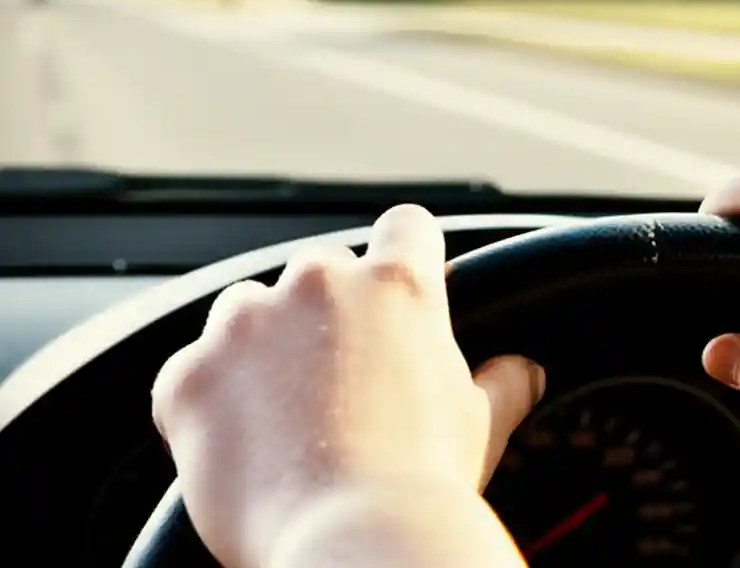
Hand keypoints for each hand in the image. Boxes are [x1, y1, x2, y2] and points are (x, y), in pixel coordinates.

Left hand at [151, 205, 544, 567]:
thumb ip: (501, 383)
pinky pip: (192, 373)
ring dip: (259, 348)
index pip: (405, 228)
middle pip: (318, 271)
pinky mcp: (189, 376)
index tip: (396, 293)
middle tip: (341, 384)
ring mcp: (245, 325)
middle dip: (326, 315)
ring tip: (283, 419)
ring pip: (244, 311)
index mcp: (399, 284)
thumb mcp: (479, 422)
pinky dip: (211, 404)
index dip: (404, 256)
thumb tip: (524, 371)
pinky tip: (245, 449)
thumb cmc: (425, 484)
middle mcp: (319, 283)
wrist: (354, 542)